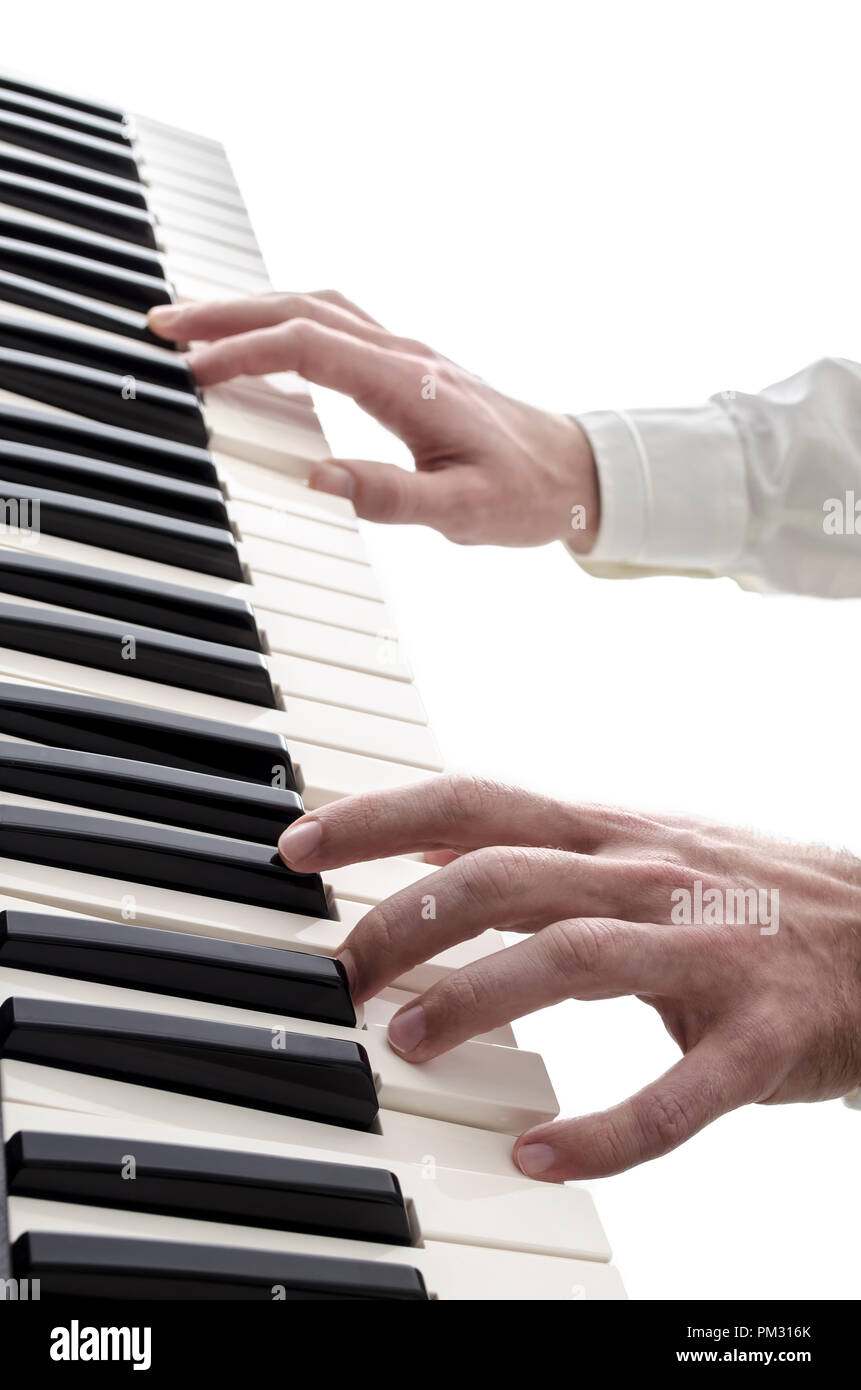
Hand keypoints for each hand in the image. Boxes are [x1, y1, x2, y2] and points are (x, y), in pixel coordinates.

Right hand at [148, 291, 598, 548]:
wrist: (574, 471)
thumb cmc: (525, 492)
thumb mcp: (464, 513)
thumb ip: (393, 498)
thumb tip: (318, 480)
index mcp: (412, 384)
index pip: (310, 347)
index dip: (246, 352)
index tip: (194, 371)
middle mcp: (405, 356)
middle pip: (302, 308)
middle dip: (228, 312)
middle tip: (165, 326)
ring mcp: (406, 355)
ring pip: (317, 307)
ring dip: (253, 309)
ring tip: (196, 326)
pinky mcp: (408, 366)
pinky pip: (335, 325)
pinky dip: (285, 321)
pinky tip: (263, 342)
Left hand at [277, 775, 860, 1179]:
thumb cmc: (744, 894)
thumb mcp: (639, 849)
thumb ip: (542, 850)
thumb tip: (434, 850)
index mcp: (612, 833)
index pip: (476, 802)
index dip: (382, 817)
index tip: (297, 845)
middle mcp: (649, 877)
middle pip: (504, 874)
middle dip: (406, 919)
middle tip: (345, 974)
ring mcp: (708, 951)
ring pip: (574, 957)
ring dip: (479, 998)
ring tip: (410, 1044)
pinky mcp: (762, 1037)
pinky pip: (677, 1093)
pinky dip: (605, 1133)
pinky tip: (541, 1156)